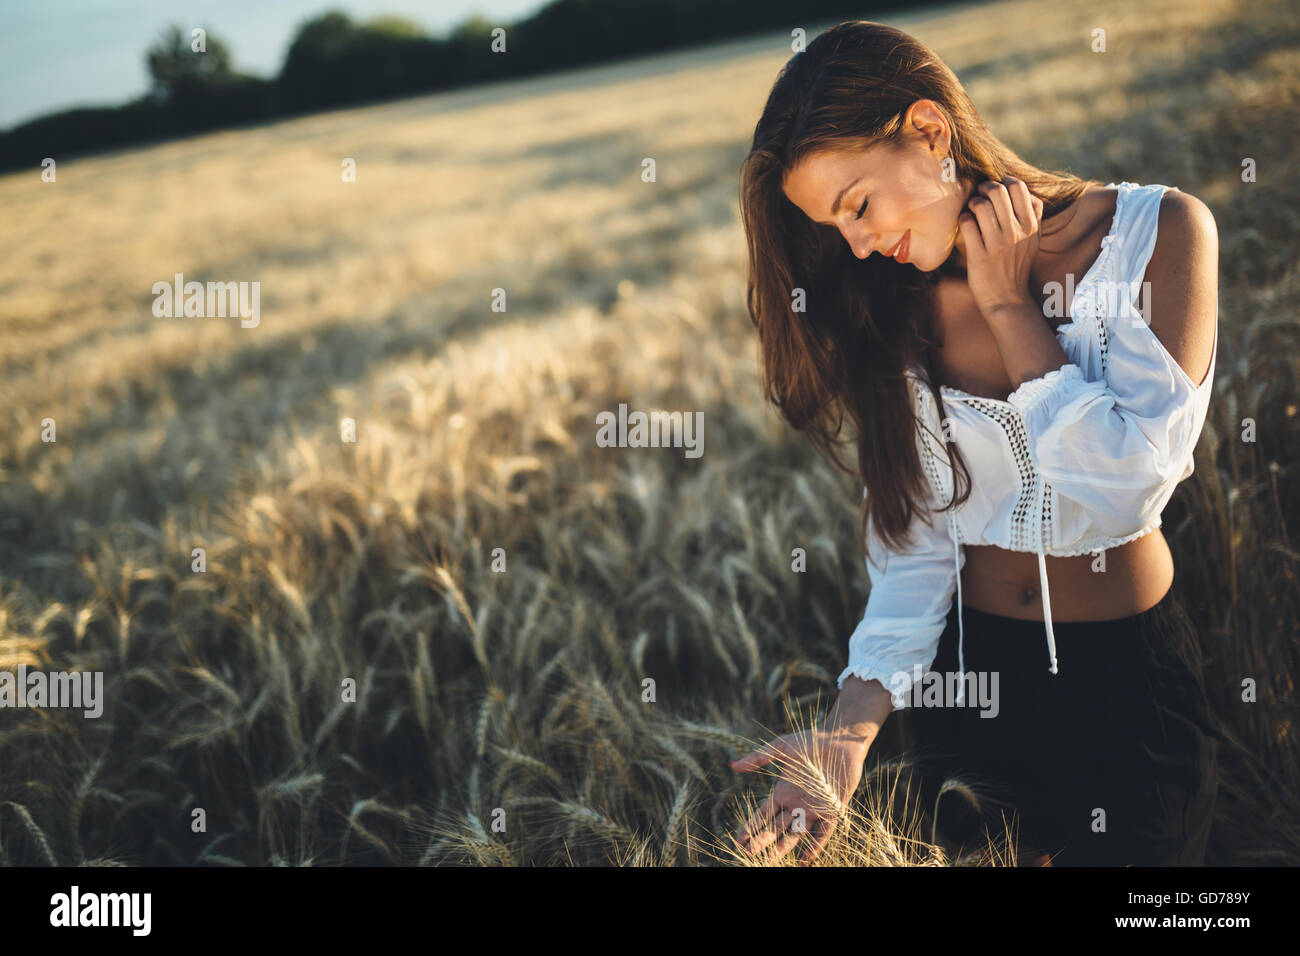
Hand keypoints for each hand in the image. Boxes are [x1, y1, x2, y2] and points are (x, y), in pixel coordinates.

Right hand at [729, 727, 868, 865]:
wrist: (841, 740)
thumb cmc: (811, 741)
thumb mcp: (781, 747)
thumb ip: (758, 758)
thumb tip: (732, 765)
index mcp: (783, 791)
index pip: (763, 815)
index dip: (751, 828)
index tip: (739, 841)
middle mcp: (796, 804)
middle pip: (775, 828)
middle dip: (762, 841)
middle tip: (749, 855)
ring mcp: (814, 809)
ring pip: (795, 834)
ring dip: (783, 847)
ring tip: (771, 860)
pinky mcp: (833, 810)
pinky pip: (822, 833)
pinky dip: (814, 847)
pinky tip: (805, 861)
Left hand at [957, 177, 1043, 318]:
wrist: (1007, 298)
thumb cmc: (1016, 265)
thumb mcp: (1033, 240)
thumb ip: (1033, 215)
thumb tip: (1025, 192)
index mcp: (1030, 225)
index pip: (1018, 186)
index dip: (1003, 182)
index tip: (996, 191)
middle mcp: (1016, 233)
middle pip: (997, 191)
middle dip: (983, 188)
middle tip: (979, 196)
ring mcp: (997, 244)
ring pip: (979, 205)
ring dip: (971, 204)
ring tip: (972, 213)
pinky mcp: (979, 256)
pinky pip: (966, 224)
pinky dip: (963, 220)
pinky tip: (966, 226)